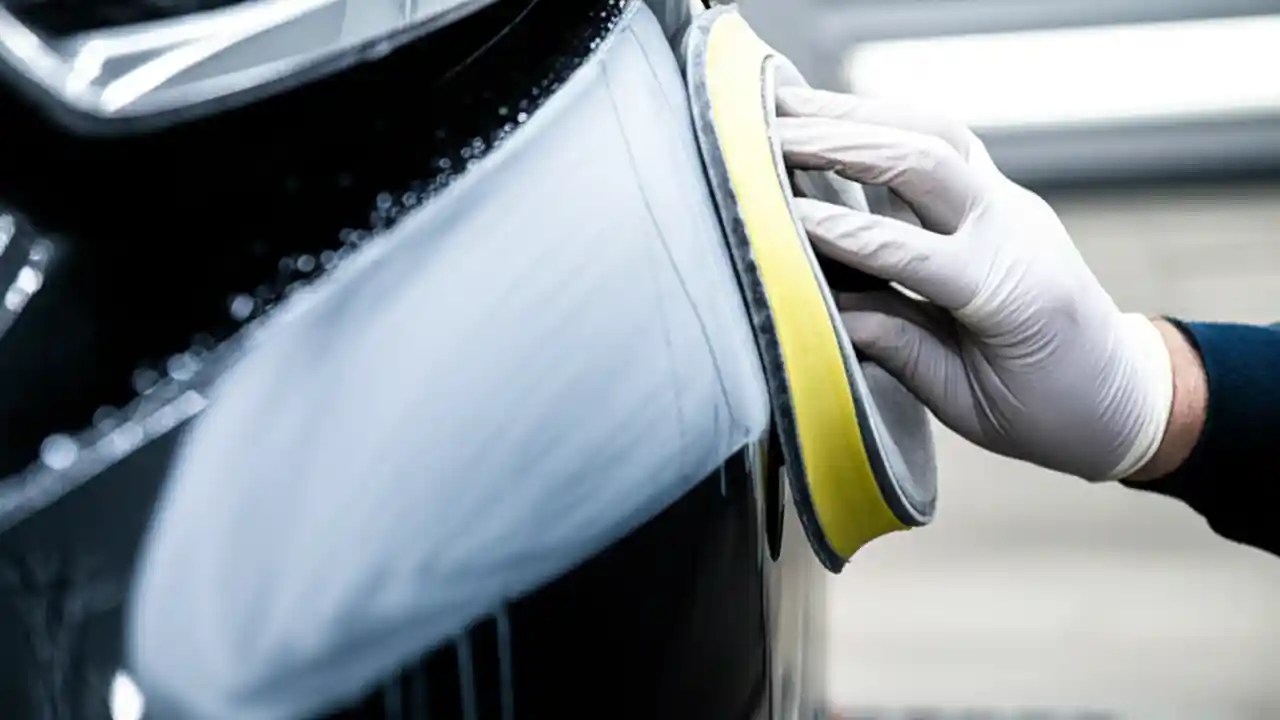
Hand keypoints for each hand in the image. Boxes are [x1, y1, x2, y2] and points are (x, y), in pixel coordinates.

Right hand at [776, 86, 1176, 480]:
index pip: (904, 251)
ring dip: (860, 114)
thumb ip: (895, 349)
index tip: (773, 215)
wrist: (1120, 391)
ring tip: (788, 105)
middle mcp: (1013, 230)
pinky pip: (941, 141)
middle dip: (842, 143)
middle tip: (769, 134)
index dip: (835, 233)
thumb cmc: (1045, 411)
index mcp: (1007, 293)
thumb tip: (820, 312)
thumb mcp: (966, 402)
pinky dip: (885, 121)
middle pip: (923, 163)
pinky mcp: (998, 195)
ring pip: (934, 133)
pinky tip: (835, 118)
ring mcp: (1010, 203)